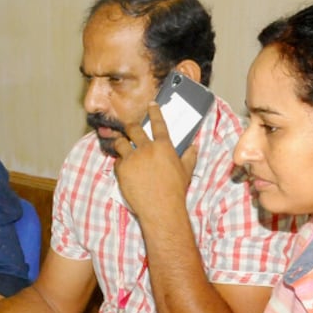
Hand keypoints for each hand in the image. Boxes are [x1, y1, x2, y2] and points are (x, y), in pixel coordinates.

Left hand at [113, 101, 198, 217]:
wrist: (161, 208)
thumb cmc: (175, 191)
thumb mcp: (186, 171)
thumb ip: (189, 156)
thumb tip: (195, 146)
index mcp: (163, 146)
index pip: (158, 123)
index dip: (154, 112)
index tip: (151, 105)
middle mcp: (146, 148)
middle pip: (133, 129)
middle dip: (130, 126)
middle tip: (129, 127)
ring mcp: (132, 158)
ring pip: (120, 143)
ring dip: (120, 143)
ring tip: (121, 146)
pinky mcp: (122, 170)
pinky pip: (117, 161)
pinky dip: (120, 162)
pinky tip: (123, 167)